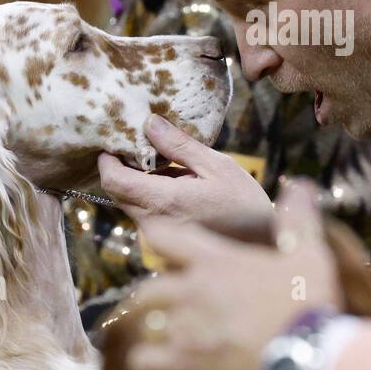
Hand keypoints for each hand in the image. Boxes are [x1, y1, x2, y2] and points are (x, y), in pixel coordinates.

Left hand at [98, 114, 275, 243]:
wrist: (264, 246)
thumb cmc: (245, 204)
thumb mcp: (218, 166)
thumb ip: (180, 146)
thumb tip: (149, 123)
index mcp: (163, 202)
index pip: (113, 181)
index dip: (107, 160)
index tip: (114, 142)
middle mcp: (152, 224)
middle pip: (118, 193)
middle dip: (124, 168)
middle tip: (142, 145)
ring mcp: (156, 238)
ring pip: (131, 204)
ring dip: (140, 183)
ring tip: (169, 165)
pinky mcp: (164, 245)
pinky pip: (146, 215)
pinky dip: (153, 197)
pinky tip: (179, 186)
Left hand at [123, 181, 340, 369]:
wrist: (309, 358)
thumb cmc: (307, 303)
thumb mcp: (308, 253)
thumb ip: (297, 218)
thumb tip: (299, 184)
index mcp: (214, 261)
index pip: (162, 235)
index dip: (158, 236)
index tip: (163, 242)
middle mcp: (190, 292)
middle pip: (146, 289)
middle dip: (155, 295)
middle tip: (173, 301)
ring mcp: (184, 330)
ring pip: (145, 326)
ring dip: (155, 328)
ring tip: (169, 334)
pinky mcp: (184, 366)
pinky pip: (144, 362)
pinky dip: (150, 363)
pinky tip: (163, 364)